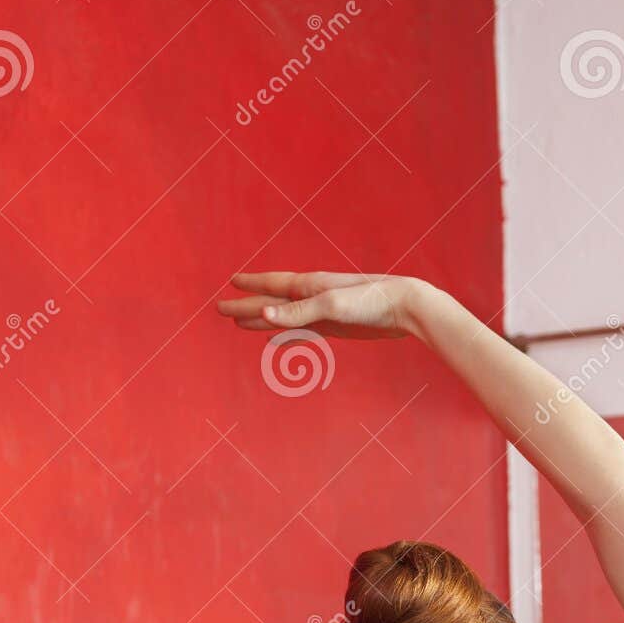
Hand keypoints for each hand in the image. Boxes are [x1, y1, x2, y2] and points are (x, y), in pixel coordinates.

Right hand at [216, 270, 422, 339]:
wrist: (403, 308)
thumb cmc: (370, 301)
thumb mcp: (332, 306)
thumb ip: (298, 312)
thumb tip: (265, 314)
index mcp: (308, 285)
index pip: (271, 285)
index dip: (250, 285)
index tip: (230, 282)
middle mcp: (312, 296)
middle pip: (271, 302)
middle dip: (246, 305)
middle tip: (220, 309)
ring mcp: (322, 312)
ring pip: (283, 318)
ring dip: (261, 320)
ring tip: (239, 324)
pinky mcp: (335, 327)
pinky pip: (302, 332)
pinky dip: (285, 335)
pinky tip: (274, 340)